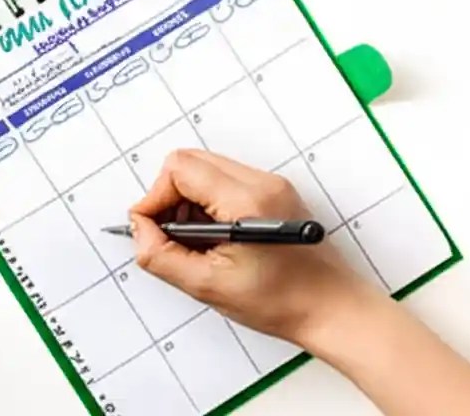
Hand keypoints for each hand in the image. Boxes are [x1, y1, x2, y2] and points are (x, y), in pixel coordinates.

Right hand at [129, 149, 371, 343]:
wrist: (330, 308)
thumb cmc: (282, 302)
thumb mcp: (208, 285)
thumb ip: (162, 255)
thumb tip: (139, 231)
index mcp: (246, 201)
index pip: (180, 169)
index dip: (155, 198)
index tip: (151, 229)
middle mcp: (261, 183)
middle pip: (191, 162)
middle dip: (170, 197)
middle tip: (172, 237)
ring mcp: (270, 185)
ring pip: (207, 171)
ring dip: (189, 202)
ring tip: (198, 244)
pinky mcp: (274, 194)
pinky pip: (226, 183)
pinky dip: (209, 206)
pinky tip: (216, 240)